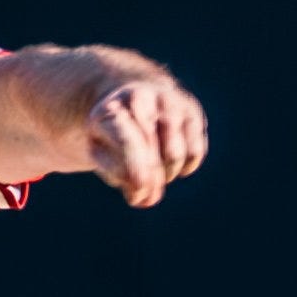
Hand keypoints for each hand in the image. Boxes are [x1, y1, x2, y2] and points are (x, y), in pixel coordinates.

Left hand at [83, 72, 209, 207]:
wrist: (132, 96)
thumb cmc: (113, 134)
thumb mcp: (101, 154)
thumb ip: (120, 177)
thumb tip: (147, 200)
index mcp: (111, 110)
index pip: (127, 143)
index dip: (135, 171)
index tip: (139, 194)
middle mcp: (141, 99)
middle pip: (152, 154)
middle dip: (150, 180)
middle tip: (144, 189)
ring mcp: (169, 102)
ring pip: (176, 155)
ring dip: (167, 174)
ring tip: (155, 169)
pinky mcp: (191, 109)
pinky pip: (195, 152)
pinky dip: (185, 167)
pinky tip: (171, 161)